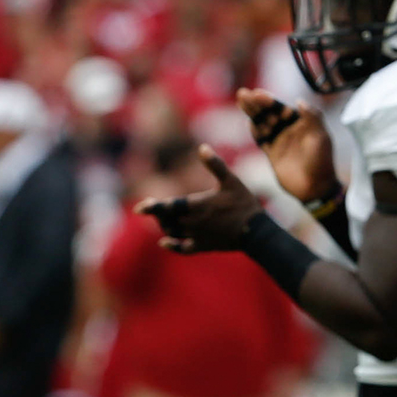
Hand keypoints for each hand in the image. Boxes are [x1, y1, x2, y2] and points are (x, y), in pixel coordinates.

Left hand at [135, 145, 263, 253]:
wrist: (257, 231)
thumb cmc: (244, 203)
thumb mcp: (231, 181)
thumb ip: (215, 165)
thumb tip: (202, 147)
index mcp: (197, 205)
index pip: (169, 207)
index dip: (153, 208)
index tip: (139, 208)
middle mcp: (193, 222)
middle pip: (167, 220)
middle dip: (158, 214)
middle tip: (153, 208)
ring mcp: (197, 236)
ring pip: (172, 233)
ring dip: (163, 227)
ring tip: (161, 219)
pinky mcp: (203, 246)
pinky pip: (183, 249)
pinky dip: (172, 246)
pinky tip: (164, 242)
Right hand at [236, 89, 336, 203]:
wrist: (315, 188)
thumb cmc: (322, 162)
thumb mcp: (321, 138)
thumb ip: (312, 118)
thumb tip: (299, 101)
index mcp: (302, 124)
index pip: (283, 109)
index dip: (270, 101)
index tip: (257, 93)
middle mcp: (290, 131)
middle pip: (270, 113)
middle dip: (257, 104)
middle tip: (243, 94)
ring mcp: (280, 142)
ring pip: (263, 124)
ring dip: (253, 114)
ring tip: (241, 102)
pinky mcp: (273, 154)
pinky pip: (261, 140)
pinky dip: (255, 132)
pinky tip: (248, 123)